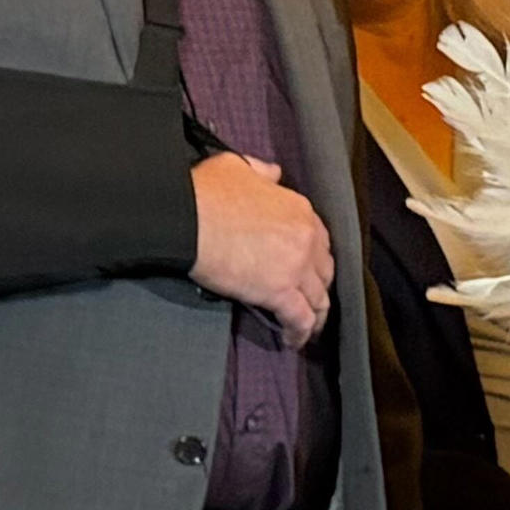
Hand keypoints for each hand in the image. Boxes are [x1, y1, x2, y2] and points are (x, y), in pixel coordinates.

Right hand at [189, 152, 332, 343]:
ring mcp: (296, 266)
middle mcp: (306, 237)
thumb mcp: (236, 167)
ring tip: (308, 328)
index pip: (319, 239)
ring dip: (315, 315)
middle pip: (324, 270)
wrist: (185, 217)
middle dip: (318, 285)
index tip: (307, 268)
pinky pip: (300, 318)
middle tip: (309, 299)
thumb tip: (273, 174)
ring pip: (319, 298)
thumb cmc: (204, 192)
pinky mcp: (279, 291)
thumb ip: (261, 172)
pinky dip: (300, 332)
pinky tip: (294, 341)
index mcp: (298, 209)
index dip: (314, 256)